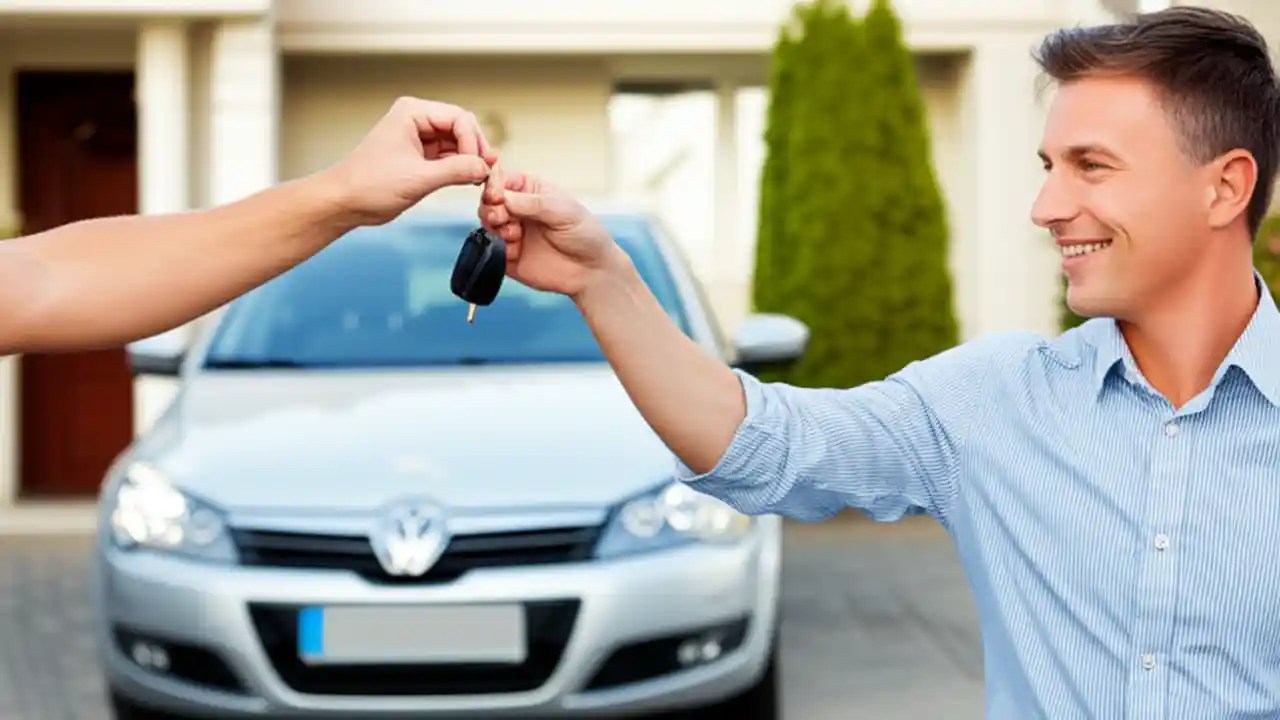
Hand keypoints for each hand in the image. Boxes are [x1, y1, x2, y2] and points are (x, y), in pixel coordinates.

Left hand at [326, 97, 497, 225]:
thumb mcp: (417, 177)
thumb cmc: (367, 184)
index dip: (473, 143)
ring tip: (481, 179)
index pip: (459, 118)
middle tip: (486, 173)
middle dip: (476, 150)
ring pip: (459, 144)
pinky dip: (462, 168)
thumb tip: (484, 168)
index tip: (477, 167)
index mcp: (412, 112)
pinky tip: (470, 180)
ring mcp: (420, 138)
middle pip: (463, 128)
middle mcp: (417, 120)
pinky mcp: (421, 157)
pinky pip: (450, 158)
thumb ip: (455, 170)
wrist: (345, 202)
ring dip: (471, 160)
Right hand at [478, 168, 628, 298]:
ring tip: (513, 233)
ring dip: (495, 227)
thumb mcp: (563, 211)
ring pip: (487, 223)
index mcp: (530, 191)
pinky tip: (515, 250)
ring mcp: (511, 233)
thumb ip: (532, 203)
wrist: (591, 271)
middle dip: (490, 207)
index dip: (494, 186)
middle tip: (501, 216)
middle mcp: (517, 210)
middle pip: (489, 201)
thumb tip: (502, 197)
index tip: (496, 195)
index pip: (501, 180)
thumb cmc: (584, 234)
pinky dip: (497, 248)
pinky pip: (490, 249)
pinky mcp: (507, 256)